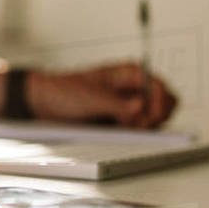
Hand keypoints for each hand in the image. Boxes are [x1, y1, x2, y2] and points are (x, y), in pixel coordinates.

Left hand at [22, 63, 177, 127]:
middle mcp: (133, 89)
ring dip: (146, 126)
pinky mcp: (121, 121)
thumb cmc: (64, 91)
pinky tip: (122, 133)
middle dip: (156, 116)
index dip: (158, 104)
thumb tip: (140, 108)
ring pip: (154, 118)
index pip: (160, 87)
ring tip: (126, 128)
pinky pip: (139, 130)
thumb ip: (117, 104)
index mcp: (130, 74)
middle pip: (165, 104)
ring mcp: (128, 106)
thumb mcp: (91, 98)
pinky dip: (136, 134)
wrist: (44, 104)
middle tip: (138, 125)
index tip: (148, 117)